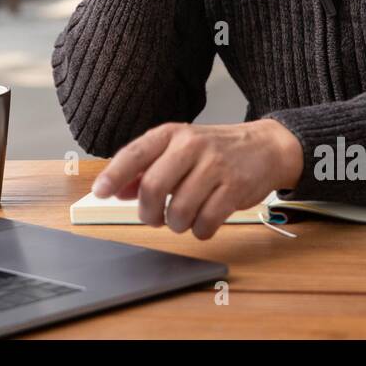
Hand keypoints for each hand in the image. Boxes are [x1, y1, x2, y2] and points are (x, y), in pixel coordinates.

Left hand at [90, 120, 303, 239]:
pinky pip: (205, 223)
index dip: (113, 176)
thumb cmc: (215, 151)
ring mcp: (214, 166)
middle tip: (154, 217)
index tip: (100, 193)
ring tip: (183, 218)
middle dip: (148, 213)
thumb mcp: (178, 150)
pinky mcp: (234, 188)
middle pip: (152, 187)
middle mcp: (191, 146)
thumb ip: (147, 169)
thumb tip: (117, 190)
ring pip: (178, 211)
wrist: (266, 147)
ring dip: (176, 224)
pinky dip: (200, 231)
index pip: (134, 154)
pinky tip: (204, 222)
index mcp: (172, 134)